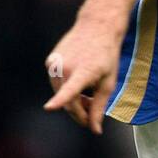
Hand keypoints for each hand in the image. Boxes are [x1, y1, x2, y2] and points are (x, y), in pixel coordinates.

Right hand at [44, 17, 123, 133]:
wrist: (96, 27)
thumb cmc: (106, 56)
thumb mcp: (108, 83)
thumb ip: (99, 107)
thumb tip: (94, 130)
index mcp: (84, 71)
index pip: (71, 89)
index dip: (60, 100)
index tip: (49, 107)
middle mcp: (66, 67)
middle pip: (68, 103)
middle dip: (79, 113)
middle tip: (91, 114)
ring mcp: (55, 64)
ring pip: (60, 95)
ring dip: (72, 102)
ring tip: (88, 96)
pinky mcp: (49, 62)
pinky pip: (57, 84)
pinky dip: (65, 89)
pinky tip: (78, 83)